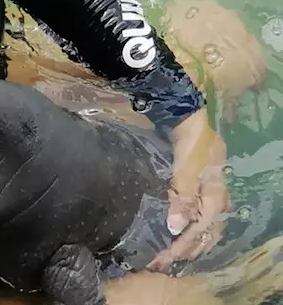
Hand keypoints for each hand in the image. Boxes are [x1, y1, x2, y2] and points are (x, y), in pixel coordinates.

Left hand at [148, 110, 230, 271]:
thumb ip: (181, 198)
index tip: (163, 258)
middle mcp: (215, 195)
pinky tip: (177, 228)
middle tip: (166, 262)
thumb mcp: (185, 171)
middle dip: (187, 248)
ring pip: (202, 221)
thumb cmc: (189, 144)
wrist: (187, 116)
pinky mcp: (197, 181)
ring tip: (172, 252)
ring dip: (188, 238)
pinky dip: (186, 223)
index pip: (200, 229)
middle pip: (206, 230)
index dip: (182, 246)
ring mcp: (208, 188)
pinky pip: (195, 209)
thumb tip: (175, 227)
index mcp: (215, 195)